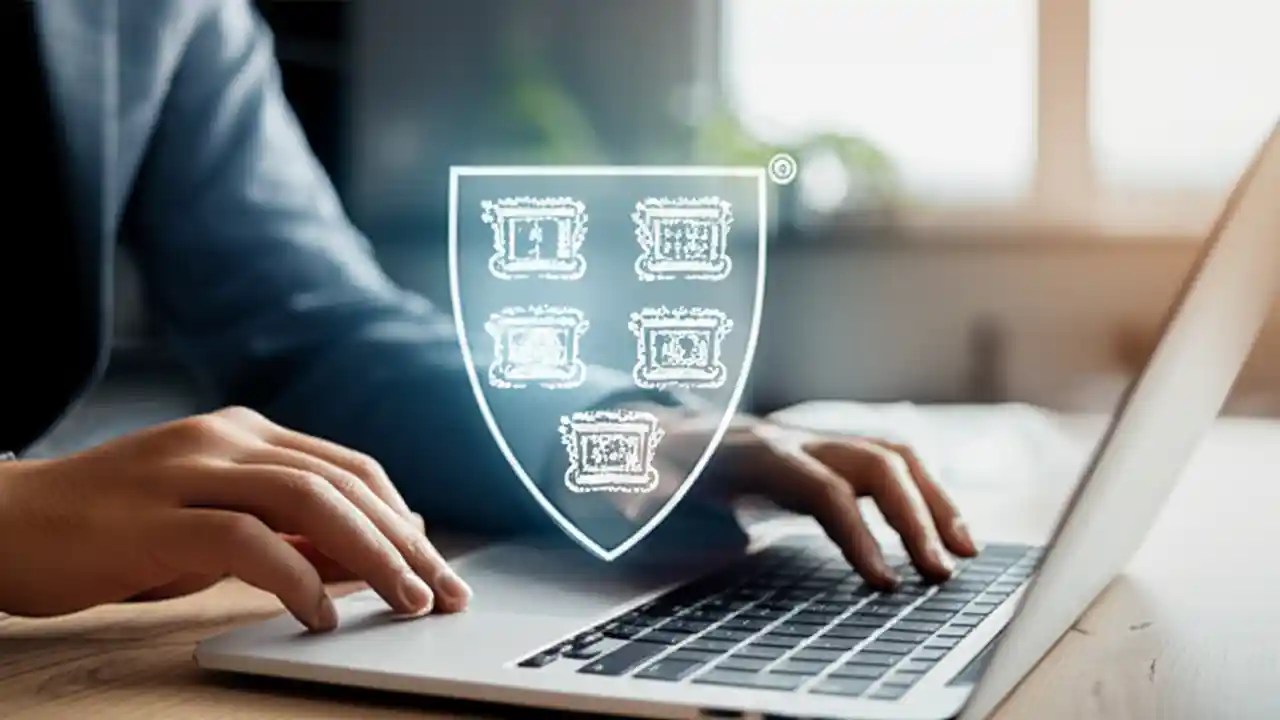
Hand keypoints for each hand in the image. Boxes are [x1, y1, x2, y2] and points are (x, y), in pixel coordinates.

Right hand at [0, 407, 470, 630]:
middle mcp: (225, 439)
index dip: (401, 516)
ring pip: (309, 499)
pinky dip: (296, 577)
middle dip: (405, 541)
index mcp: (245, 433)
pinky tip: (322, 614)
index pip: (349, 467)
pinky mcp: (154, 516)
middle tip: (443, 592)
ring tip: (405, 602)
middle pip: (343, 481)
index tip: (435, 564)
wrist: (4, 525)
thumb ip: (286, 533)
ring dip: (371, 553)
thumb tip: (371, 555)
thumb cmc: (115, 531)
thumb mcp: (213, 526)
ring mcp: (188, 471)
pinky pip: (247, 540)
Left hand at [641, 409, 977, 588]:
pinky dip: (926, 494)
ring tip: (967, 553)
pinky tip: (947, 533)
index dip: (857, 531)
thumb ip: (628, 488)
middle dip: (916, 515)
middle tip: (942, 574)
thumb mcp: (629, 473)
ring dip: (936, 501)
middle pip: (876, 463)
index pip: (823, 487)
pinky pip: (892, 465)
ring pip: (894, 456)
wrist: (664, 428)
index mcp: (756, 452)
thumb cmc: (654, 458)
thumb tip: (626, 504)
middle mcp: (799, 439)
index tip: (885, 583)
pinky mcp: (831, 455)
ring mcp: (820, 442)